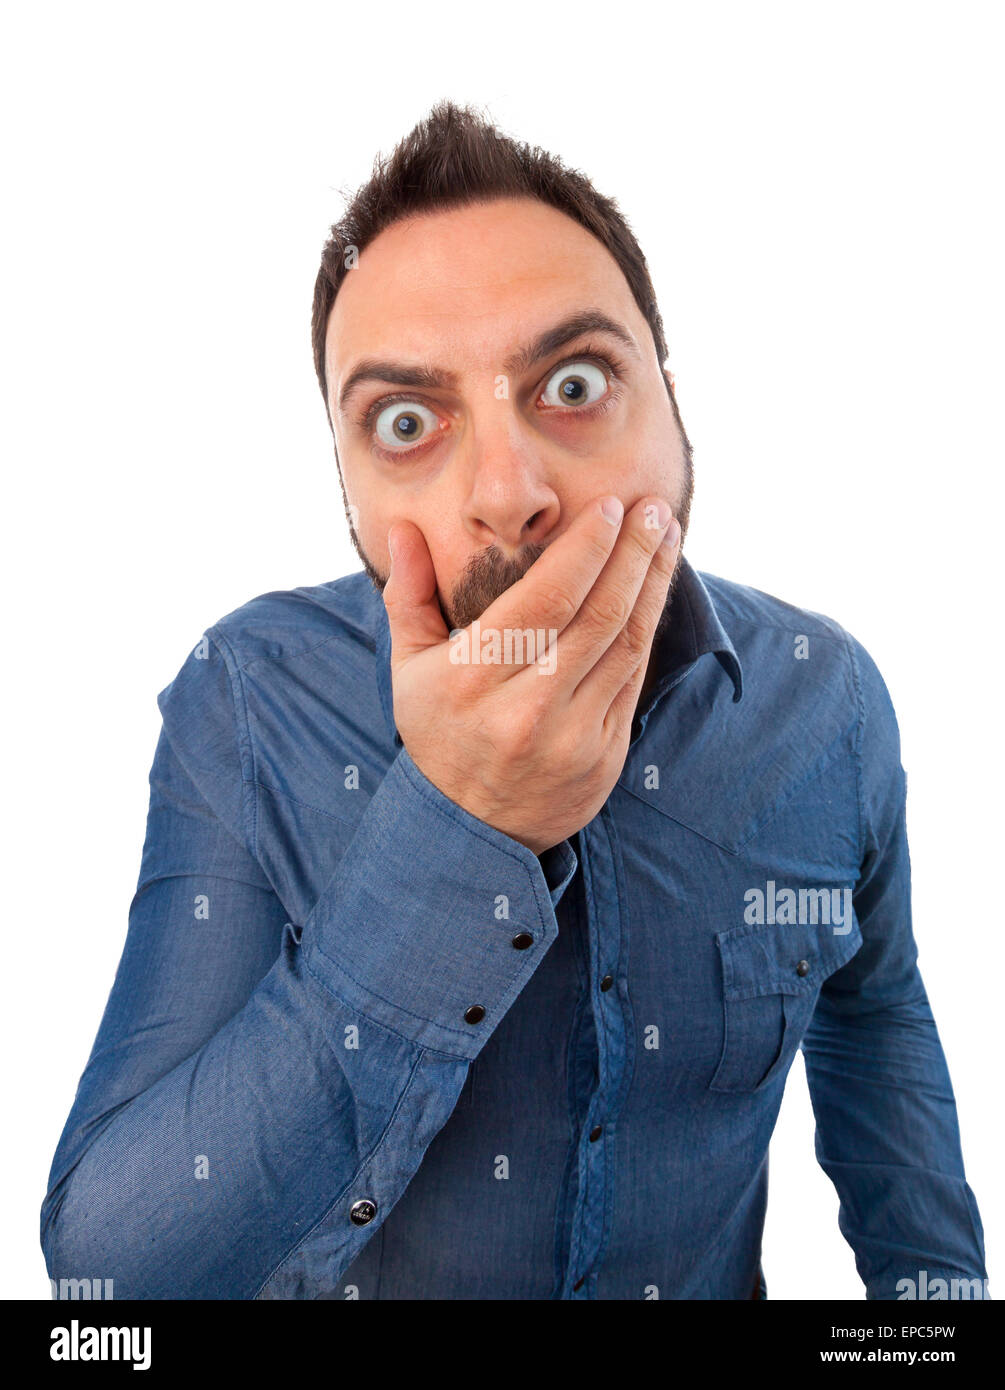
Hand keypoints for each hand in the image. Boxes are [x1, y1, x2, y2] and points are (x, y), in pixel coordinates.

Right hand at [382, 494, 680, 854]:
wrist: (470, 831)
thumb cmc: (439, 734)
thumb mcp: (408, 669)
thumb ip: (408, 594)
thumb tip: (402, 528)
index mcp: (473, 679)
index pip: (544, 601)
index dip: (585, 550)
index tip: (610, 507)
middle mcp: (525, 708)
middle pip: (596, 616)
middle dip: (632, 554)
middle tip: (654, 507)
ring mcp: (571, 735)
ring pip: (626, 644)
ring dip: (652, 583)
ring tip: (666, 535)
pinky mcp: (604, 754)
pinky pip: (633, 679)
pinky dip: (649, 627)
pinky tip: (655, 590)